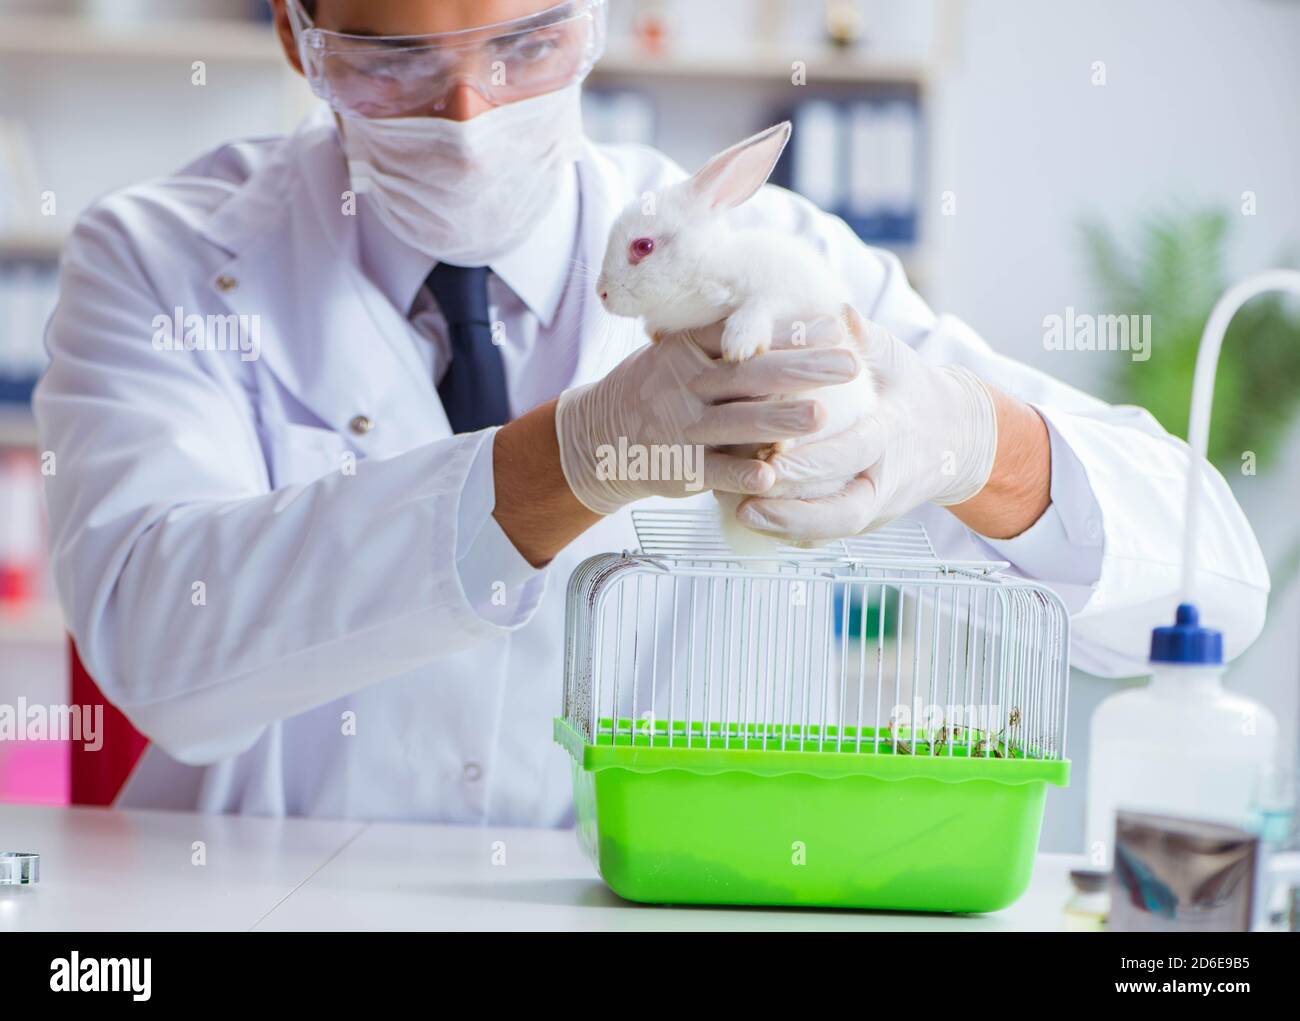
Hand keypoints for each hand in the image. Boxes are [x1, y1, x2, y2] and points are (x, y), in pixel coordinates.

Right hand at [555, 324, 860, 514]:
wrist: (598, 437)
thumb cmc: (657, 389)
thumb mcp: (677, 354)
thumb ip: (724, 343)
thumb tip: (798, 325)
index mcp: (686, 349)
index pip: (741, 334)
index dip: (788, 330)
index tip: (836, 327)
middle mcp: (683, 385)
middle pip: (749, 374)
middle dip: (803, 368)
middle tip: (850, 365)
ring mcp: (680, 427)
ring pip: (736, 422)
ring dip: (780, 420)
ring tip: (822, 415)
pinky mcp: (678, 468)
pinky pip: (715, 470)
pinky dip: (742, 473)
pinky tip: (773, 475)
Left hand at [735, 307, 998, 540]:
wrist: (948, 434)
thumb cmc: (908, 387)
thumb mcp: (893, 355)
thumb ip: (864, 336)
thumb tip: (836, 309)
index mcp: (894, 433)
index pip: (856, 451)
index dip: (814, 461)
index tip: (772, 458)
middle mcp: (886, 478)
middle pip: (842, 504)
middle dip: (793, 503)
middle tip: (743, 495)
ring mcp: (875, 506)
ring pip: (832, 528)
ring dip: (786, 526)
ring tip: (739, 512)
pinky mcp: (861, 519)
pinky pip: (827, 534)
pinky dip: (792, 531)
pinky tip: (752, 521)